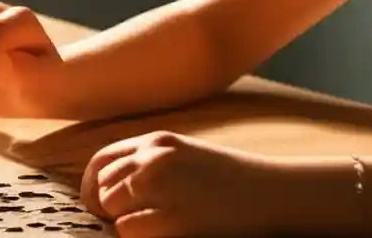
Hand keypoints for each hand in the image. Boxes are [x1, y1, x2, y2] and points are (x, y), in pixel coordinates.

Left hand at [82, 131, 290, 236]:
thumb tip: (109, 190)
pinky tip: (165, 234)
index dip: (95, 187)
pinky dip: (140, 236)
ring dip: (125, 224)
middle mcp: (154, 159)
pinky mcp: (172, 220)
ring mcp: (162, 187)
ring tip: (155, 226)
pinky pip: (129, 231)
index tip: (103, 205)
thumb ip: (149, 164)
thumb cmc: (233, 182)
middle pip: (102, 187)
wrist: (277, 195)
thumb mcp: (186, 157)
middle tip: (135, 220)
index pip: (101, 162)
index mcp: (158, 142)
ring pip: (111, 209)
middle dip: (111, 208)